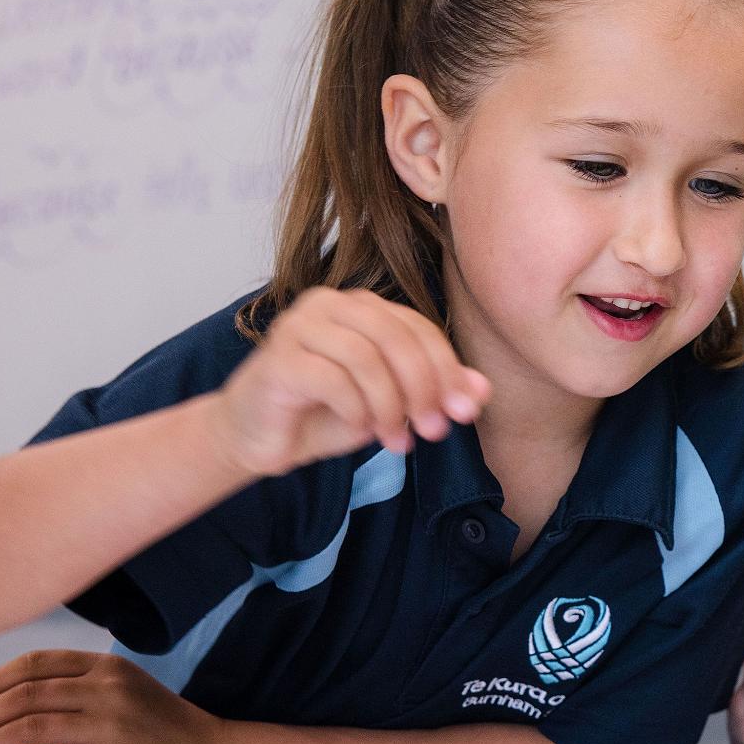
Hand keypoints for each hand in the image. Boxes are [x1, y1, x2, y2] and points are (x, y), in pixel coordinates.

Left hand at [0, 651, 226, 743]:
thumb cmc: (162, 723)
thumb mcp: (127, 687)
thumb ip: (82, 686)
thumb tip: (21, 699)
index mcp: (110, 665)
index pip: (39, 661)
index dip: (0, 678)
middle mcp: (108, 688)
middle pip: (29, 692)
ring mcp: (109, 723)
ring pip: (31, 726)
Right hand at [212, 287, 490, 476]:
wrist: (260, 438)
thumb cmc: (325, 414)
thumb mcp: (390, 405)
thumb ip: (432, 392)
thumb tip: (482, 391)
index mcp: (360, 306)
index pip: (418, 327)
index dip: (447, 369)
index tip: (462, 413)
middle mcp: (329, 305)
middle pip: (395, 336)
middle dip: (423, 388)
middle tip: (433, 431)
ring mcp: (298, 326)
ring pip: (365, 356)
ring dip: (390, 405)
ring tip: (395, 439)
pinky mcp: (279, 359)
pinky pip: (332, 379)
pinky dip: (355, 410)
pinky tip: (359, 430)